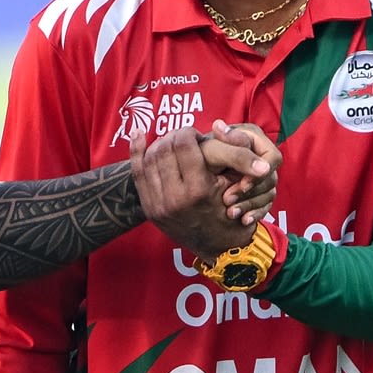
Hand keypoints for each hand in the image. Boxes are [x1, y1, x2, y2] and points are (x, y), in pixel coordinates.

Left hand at [131, 125, 278, 255]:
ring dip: (159, 143)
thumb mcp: (236, 184)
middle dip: (173, 136)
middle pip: (163, 149)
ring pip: (149, 159)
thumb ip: (229, 154)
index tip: (195, 135)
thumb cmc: (231, 210)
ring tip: (170, 141)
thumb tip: (218, 125)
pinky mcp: (150, 210)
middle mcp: (175, 199)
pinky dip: (136, 152)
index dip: (188, 132)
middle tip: (183, 137)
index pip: (183, 144)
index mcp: (198, 190)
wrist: (219, 247)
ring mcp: (159, 206)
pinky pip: (137, 174)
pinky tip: (138, 134)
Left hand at [204, 121, 280, 223]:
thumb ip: (235, 153)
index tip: (242, 183)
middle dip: (251, 190)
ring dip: (249, 203)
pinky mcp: (259, 192)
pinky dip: (254, 213)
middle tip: (227, 198)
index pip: (273, 158)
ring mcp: (261, 175)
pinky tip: (243, 219)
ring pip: (269, 193)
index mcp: (254, 139)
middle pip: (271, 178)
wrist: (191, 176)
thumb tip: (261, 166)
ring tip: (230, 211)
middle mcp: (260, 155)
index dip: (258, 172)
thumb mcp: (215, 153)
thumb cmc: (200, 157)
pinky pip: (265, 206)